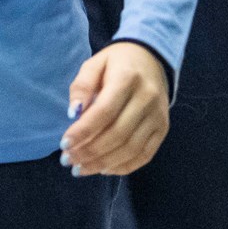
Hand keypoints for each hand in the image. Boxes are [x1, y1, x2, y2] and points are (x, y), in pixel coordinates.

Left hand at [62, 41, 170, 176]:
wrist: (151, 59)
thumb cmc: (116, 63)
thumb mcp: (94, 64)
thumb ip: (82, 86)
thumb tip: (73, 114)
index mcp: (127, 78)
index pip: (104, 111)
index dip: (83, 131)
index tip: (64, 144)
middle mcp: (147, 97)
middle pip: (117, 134)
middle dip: (89, 151)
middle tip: (68, 160)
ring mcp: (158, 115)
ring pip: (131, 149)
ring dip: (103, 163)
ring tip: (80, 169)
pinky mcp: (163, 128)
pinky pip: (145, 155)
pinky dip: (123, 167)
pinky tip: (103, 168)